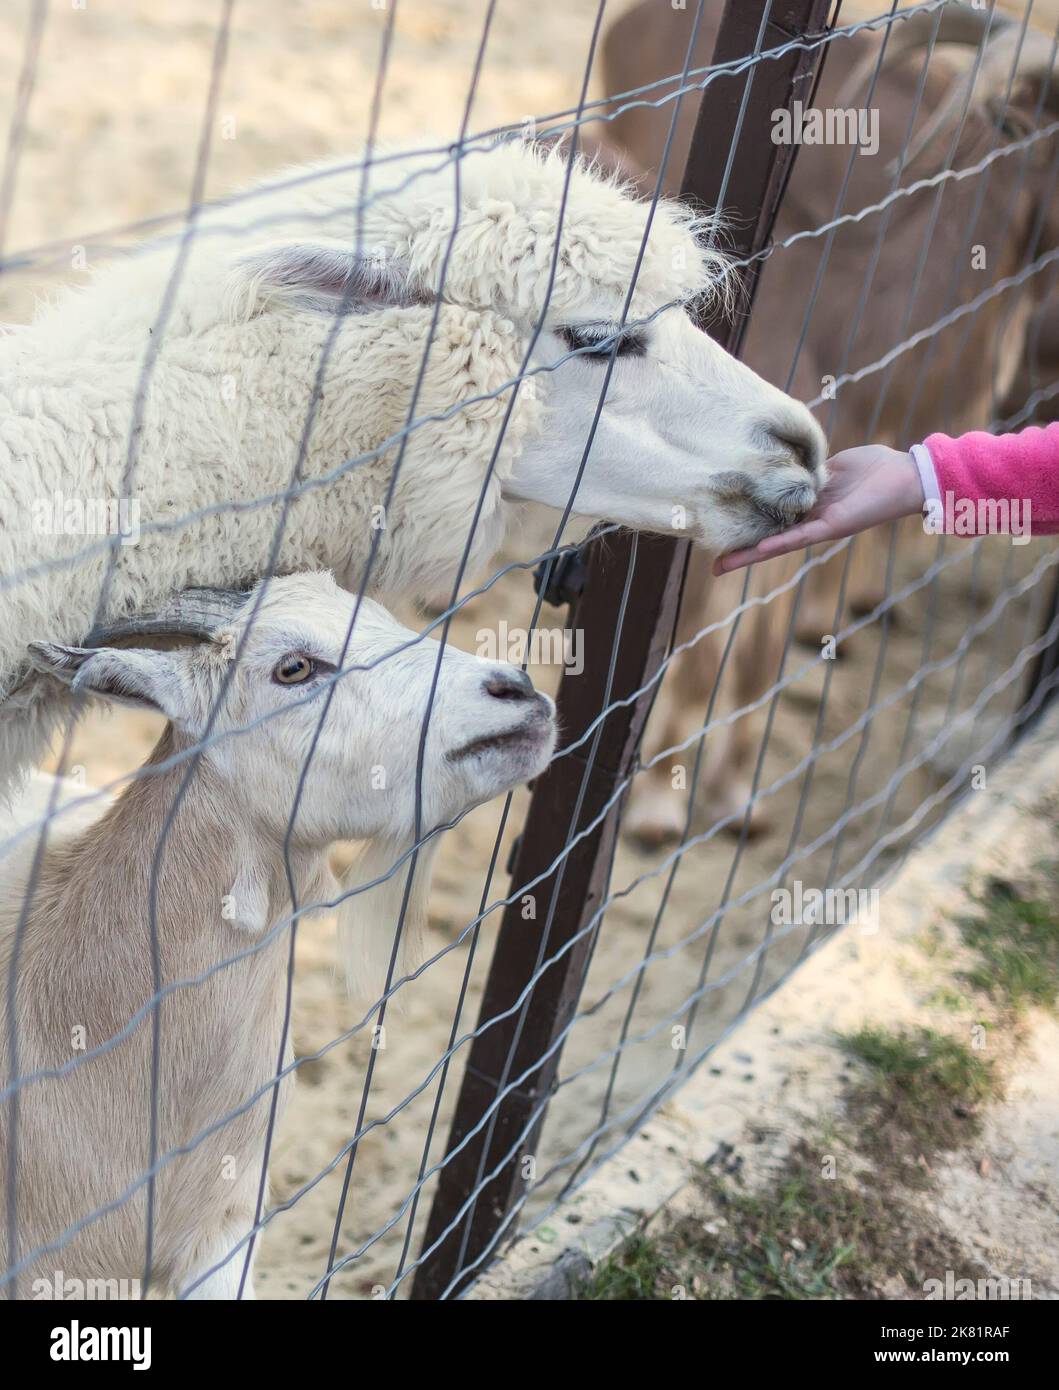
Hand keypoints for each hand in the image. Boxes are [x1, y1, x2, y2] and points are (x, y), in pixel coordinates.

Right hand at [713, 445, 924, 574]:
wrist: (905, 475)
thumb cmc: (876, 467)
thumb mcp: (834, 462)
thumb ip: (811, 466)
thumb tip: (790, 458)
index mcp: (809, 503)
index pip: (772, 516)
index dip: (748, 524)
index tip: (723, 530)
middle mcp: (810, 519)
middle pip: (769, 536)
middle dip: (742, 550)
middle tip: (714, 565)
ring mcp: (819, 525)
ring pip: (778, 542)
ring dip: (752, 555)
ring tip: (725, 564)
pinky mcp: (832, 526)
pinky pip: (800, 536)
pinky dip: (779, 542)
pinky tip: (758, 549)